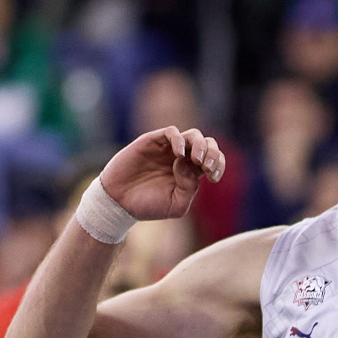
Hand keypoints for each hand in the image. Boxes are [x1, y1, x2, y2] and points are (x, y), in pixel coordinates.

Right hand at [102, 127, 224, 221]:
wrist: (118, 202)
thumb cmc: (146, 205)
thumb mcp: (176, 206)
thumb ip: (190, 189)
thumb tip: (189, 166)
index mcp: (190, 173)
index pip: (213, 159)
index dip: (219, 164)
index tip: (213, 177)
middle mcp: (181, 158)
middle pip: (207, 143)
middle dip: (213, 153)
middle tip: (207, 167)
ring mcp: (167, 148)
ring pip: (193, 135)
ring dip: (200, 145)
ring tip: (196, 160)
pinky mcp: (152, 142)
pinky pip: (171, 132)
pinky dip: (179, 140)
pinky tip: (179, 155)